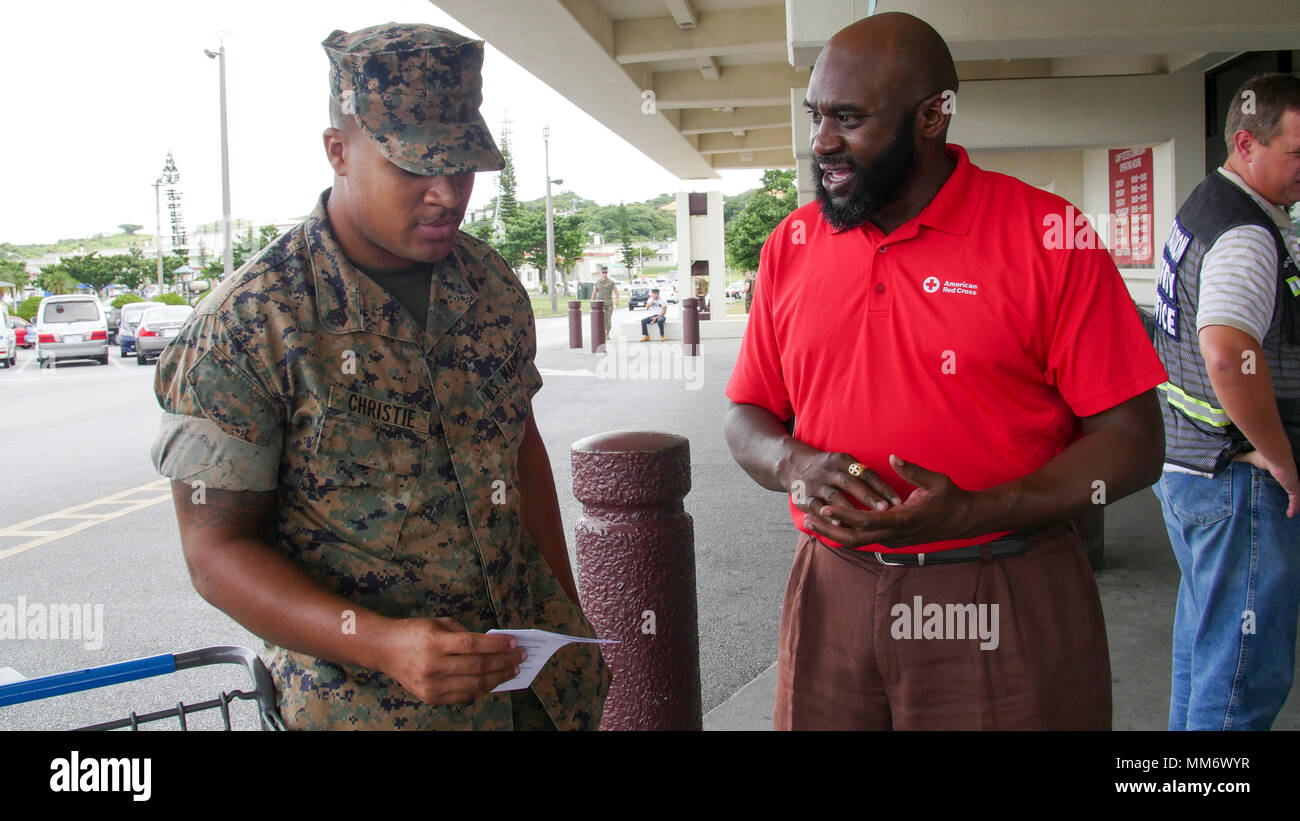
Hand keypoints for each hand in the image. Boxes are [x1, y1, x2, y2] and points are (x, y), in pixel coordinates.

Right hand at [377, 617, 525, 704]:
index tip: (515, 643)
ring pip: (474, 684)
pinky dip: (482, 688)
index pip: (474, 645)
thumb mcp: (439, 623)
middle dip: (504, 661)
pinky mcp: (431, 698)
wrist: (385, 650)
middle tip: (520, 657)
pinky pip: (464, 695)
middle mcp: (433, 666)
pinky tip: (494, 680)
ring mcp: (432, 685)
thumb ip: (465, 634)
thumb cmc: (415, 632)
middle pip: (478, 666)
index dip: (498, 645)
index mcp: (435, 643)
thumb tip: (494, 644)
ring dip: (498, 677)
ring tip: (512, 669)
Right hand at [779, 446, 901, 524]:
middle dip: (869, 497)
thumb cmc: (828, 469)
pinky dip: (827, 516)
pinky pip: (816, 506)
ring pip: (835, 496)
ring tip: (865, 521)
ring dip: (850, 509)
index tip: (898, 501)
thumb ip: (864, 476)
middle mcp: (829, 471)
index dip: (882, 487)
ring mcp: (815, 483)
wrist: (792, 465)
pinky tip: (839, 526)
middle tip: (886, 510)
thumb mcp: (845, 464)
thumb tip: (890, 494)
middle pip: (852, 483)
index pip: (867, 473)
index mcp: (843, 461)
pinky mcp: (804, 496)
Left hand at [808, 454, 980, 547]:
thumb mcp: (936, 482)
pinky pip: (864, 538)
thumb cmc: (951, 499)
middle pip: (855, 538)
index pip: (867, 521)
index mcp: (903, 520)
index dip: (844, 515)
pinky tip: (831, 524)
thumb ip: (913, 471)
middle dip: (830, 529)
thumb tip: (894, 458)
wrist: (963, 521)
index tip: (825, 506)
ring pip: (857, 541)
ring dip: (834, 532)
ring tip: (812, 522)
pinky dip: (846, 532)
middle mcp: (895, 534)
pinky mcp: (892, 539)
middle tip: (808, 519)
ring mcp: (893, 540)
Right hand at [1234, 449, 1299, 516]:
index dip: (1286, 484)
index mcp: (1282, 471)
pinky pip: (1295, 501)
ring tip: (1293, 512)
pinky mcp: (1293, 488)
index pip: (1286, 479)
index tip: (1284, 487)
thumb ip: (1243, 457)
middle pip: (1293, 489)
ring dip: (1295, 505)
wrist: (1276, 455)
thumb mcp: (1252, 458)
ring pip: (1297, 497)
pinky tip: (1290, 515)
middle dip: (1293, 495)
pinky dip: (1293, 508)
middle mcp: (1289, 478)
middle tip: (1291, 504)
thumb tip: (1231, 456)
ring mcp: (1292, 484)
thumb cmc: (1266, 455)